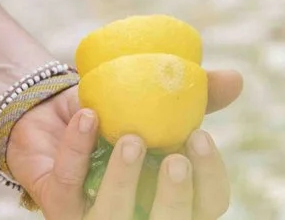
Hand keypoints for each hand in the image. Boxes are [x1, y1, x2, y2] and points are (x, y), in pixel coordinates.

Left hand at [5, 70, 242, 219]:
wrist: (49, 114)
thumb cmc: (111, 121)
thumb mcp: (153, 106)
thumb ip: (194, 98)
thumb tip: (234, 78)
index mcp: (170, 195)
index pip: (208, 205)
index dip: (210, 180)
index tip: (200, 138)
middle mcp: (139, 213)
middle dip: (174, 197)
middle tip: (174, 160)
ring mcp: (96, 215)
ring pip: (114, 217)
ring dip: (124, 179)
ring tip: (130, 138)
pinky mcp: (58, 204)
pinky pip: (69, 184)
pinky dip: (78, 148)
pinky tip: (87, 117)